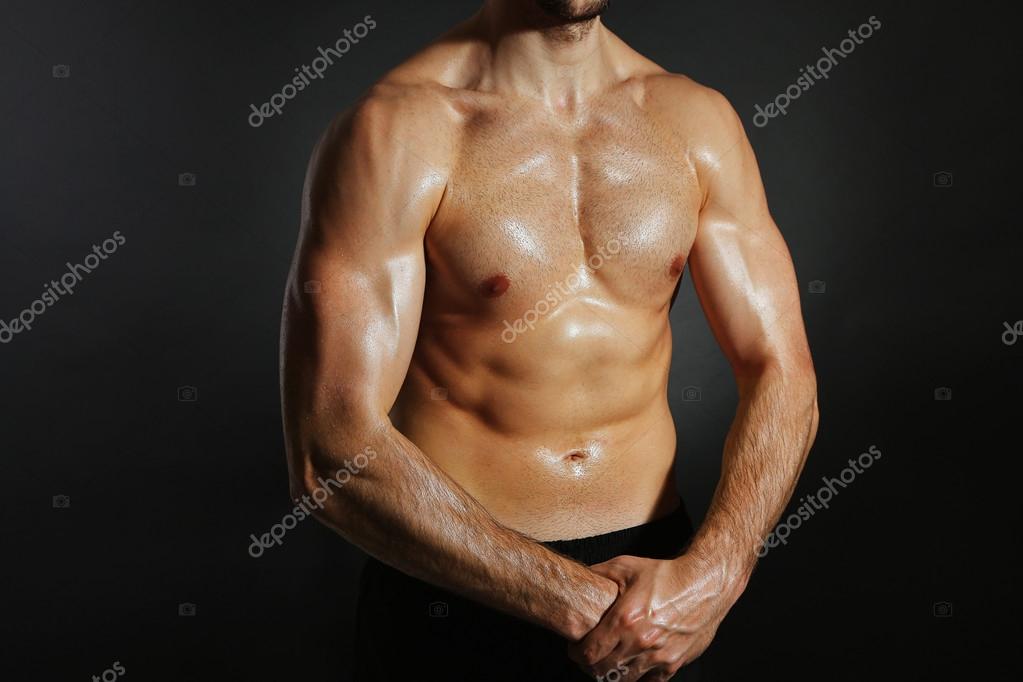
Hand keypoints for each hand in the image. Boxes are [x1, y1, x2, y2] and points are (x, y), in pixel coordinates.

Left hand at [567, 551, 744, 680]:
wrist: (705, 584)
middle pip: (602, 671)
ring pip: (624, 680)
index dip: (577, 654)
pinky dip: (638, 678)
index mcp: (625, 619)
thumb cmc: (667, 575)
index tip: (575, 649)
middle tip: (590, 657)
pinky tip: (633, 667)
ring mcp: (658, 656)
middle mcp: (640, 641)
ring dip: (613, 674)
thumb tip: (580, 578)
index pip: (589, 652)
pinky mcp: (674, 663)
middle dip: (591, 666)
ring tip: (610, 662)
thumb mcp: (627, 566)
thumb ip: (599, 574)